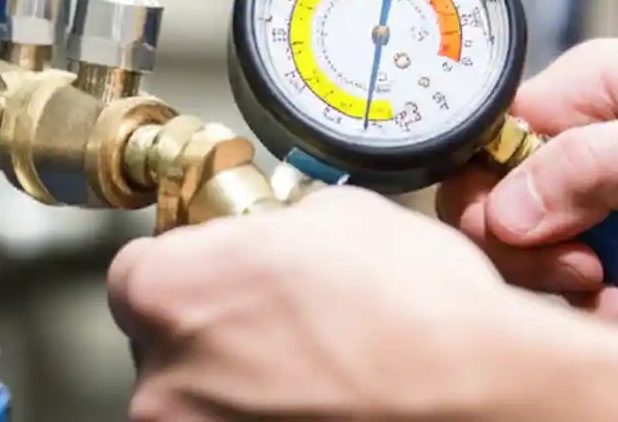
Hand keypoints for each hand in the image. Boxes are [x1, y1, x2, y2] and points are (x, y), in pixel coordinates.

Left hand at [109, 187, 604, 420]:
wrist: (480, 393)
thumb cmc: (418, 313)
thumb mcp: (341, 216)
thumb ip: (279, 228)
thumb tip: (278, 238)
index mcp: (170, 291)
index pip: (137, 271)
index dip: (189, 267)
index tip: (221, 269)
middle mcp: (164, 378)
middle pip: (162, 342)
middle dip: (212, 329)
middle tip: (277, 321)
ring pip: (198, 402)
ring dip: (238, 385)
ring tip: (312, 369)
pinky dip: (266, 419)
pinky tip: (322, 403)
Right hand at [438, 34, 617, 329]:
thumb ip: (594, 168)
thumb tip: (503, 210)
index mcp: (589, 97)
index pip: (492, 148)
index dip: (493, 199)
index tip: (537, 236)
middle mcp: (596, 153)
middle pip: (519, 223)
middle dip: (555, 261)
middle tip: (600, 271)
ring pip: (569, 273)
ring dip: (614, 301)